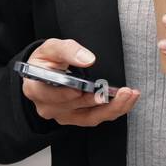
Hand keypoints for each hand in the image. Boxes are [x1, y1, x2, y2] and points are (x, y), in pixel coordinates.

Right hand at [22, 38, 139, 126]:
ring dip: (113, 108)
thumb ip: (68, 50)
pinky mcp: (77, 118)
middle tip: (120, 91)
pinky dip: (113, 110)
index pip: (48, 95)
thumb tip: (88, 59)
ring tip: (130, 95)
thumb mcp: (52, 48)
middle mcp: (48, 107)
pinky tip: (126, 100)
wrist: (47, 71)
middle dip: (98, 99)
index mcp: (36, 89)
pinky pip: (96, 118)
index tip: (80, 90)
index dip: (64, 95)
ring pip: (90, 117)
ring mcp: (63, 115)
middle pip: (75, 107)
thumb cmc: (47, 60)